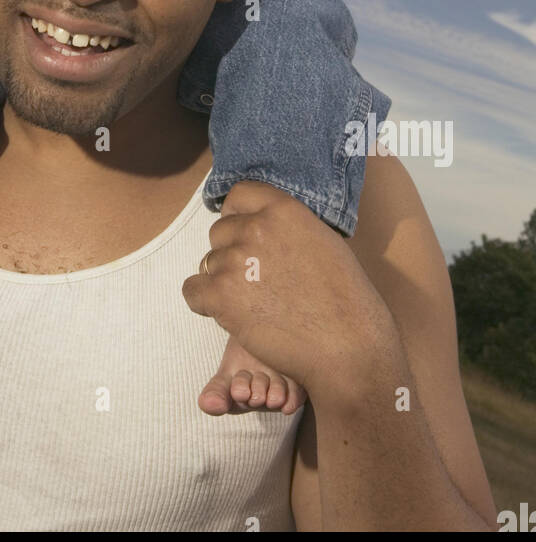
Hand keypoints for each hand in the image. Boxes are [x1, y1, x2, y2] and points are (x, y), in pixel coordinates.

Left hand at [182, 181, 397, 397]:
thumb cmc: (345, 301)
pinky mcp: (221, 296)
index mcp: (283, 209)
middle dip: (231, 253)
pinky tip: (229, 314)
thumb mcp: (322, 242)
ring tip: (254, 304)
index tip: (244, 235)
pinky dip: (204, 302)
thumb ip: (288, 229)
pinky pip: (193, 291)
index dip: (238, 216)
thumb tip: (265, 230)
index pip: (239, 195)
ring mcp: (235, 261)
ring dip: (224, 282)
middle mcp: (255, 228)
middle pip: (219, 232)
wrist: (348, 346)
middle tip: (255, 280)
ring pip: (209, 264)